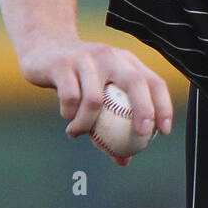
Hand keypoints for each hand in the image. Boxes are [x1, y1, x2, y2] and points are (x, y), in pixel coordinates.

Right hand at [16, 36, 172, 162]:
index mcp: (126, 62)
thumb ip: (110, 124)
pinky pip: (70, 99)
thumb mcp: (98, 95)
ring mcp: (86, 58)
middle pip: (136, 82)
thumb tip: (124, 160)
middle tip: (140, 135)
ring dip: (87, 124)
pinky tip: (68, 122)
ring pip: (95, 100)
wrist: (42, 46)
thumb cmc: (78, 79)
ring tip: (78, 133)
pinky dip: (70, 116)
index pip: (154, 81)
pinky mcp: (62, 64)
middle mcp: (110, 56)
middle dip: (144, 110)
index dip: (164, 106)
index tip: (164, 131)